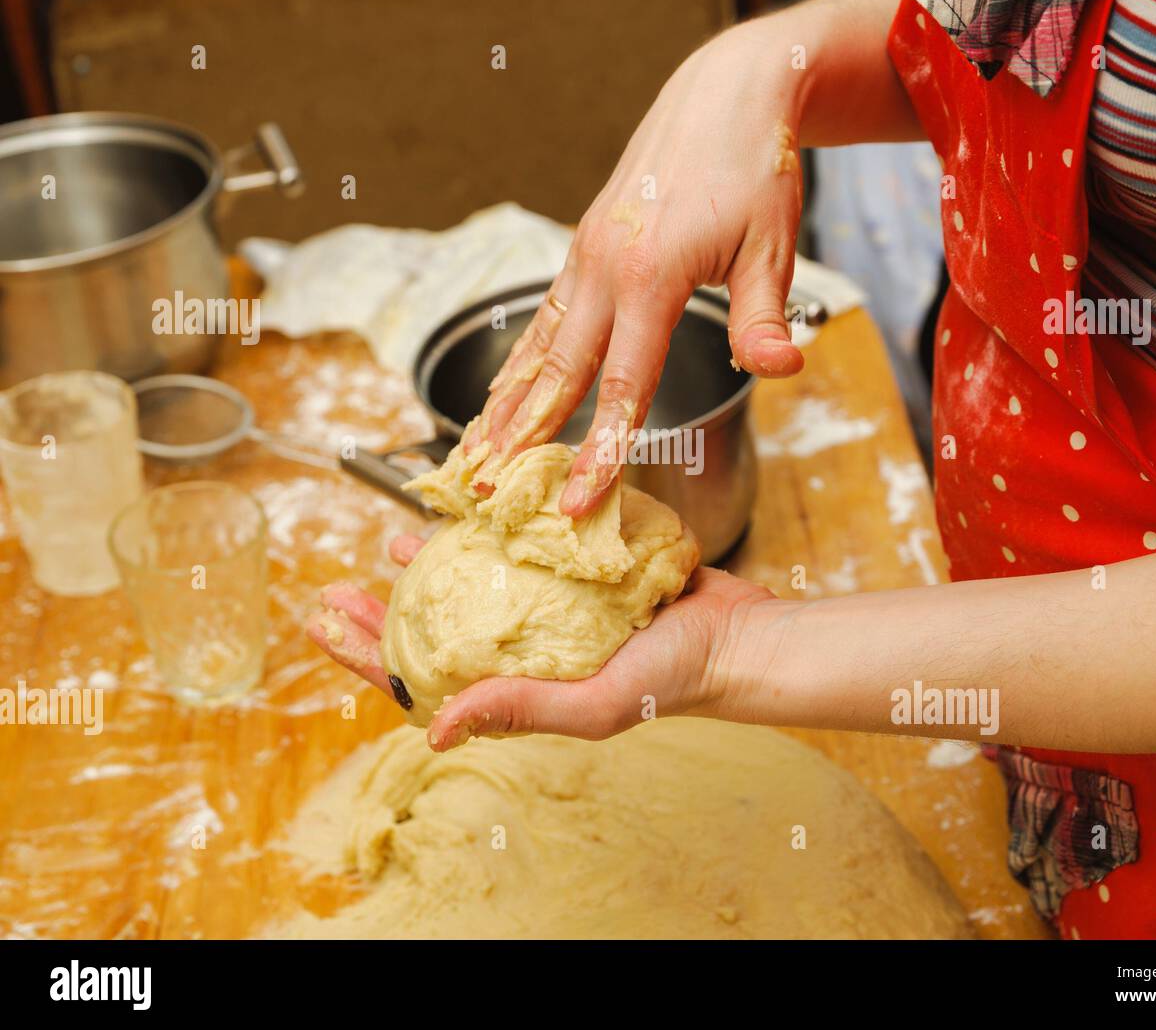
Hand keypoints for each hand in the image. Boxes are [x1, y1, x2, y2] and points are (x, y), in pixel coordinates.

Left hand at [306, 543, 780, 750]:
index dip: (371, 658)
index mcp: (519, 692)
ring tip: (393, 546)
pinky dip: (484, 537)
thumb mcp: (593, 705)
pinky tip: (466, 516)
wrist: (736, 635)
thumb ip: (519, 709)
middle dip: (383, 617)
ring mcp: (547, 614)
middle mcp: (524, 654)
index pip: (425, 683)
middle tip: (341, 588)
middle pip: (435, 637)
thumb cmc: (672, 680)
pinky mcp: (574, 577)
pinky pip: (516, 555)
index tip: (328, 625)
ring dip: (429, 572)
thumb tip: (432, 730)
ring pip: (470, 592)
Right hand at [465, 17, 808, 515]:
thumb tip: (778, 368)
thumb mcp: (774, 244)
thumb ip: (764, 315)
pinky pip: (545, 315)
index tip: (577, 501)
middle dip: (523, 438)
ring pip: (539, 344)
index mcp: (650, 276)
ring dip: (505, 402)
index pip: (620, 385)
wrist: (724, 95)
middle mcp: (605, 267)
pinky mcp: (585, 246)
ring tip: (473, 451)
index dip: (599, 450)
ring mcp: (587, 254)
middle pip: (559, 372)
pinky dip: (520, 360)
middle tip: (487, 491)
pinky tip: (503, 389)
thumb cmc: (754, 170)